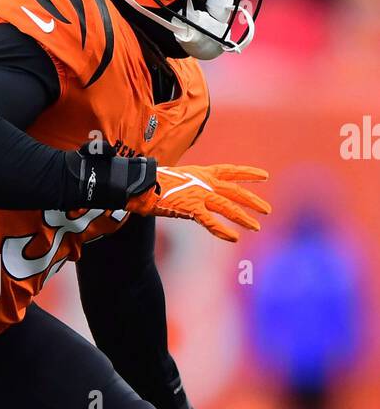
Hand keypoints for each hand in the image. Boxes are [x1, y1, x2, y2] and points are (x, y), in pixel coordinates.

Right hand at [128, 164, 269, 241]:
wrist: (140, 184)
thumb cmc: (155, 182)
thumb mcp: (179, 179)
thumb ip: (192, 186)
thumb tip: (194, 194)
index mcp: (203, 172)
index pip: (231, 171)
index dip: (249, 174)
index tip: (265, 176)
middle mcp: (204, 182)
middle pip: (235, 192)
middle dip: (253, 200)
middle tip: (267, 210)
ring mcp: (198, 194)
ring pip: (228, 207)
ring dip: (243, 218)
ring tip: (256, 226)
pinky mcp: (190, 208)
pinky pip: (210, 221)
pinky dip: (222, 230)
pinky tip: (233, 238)